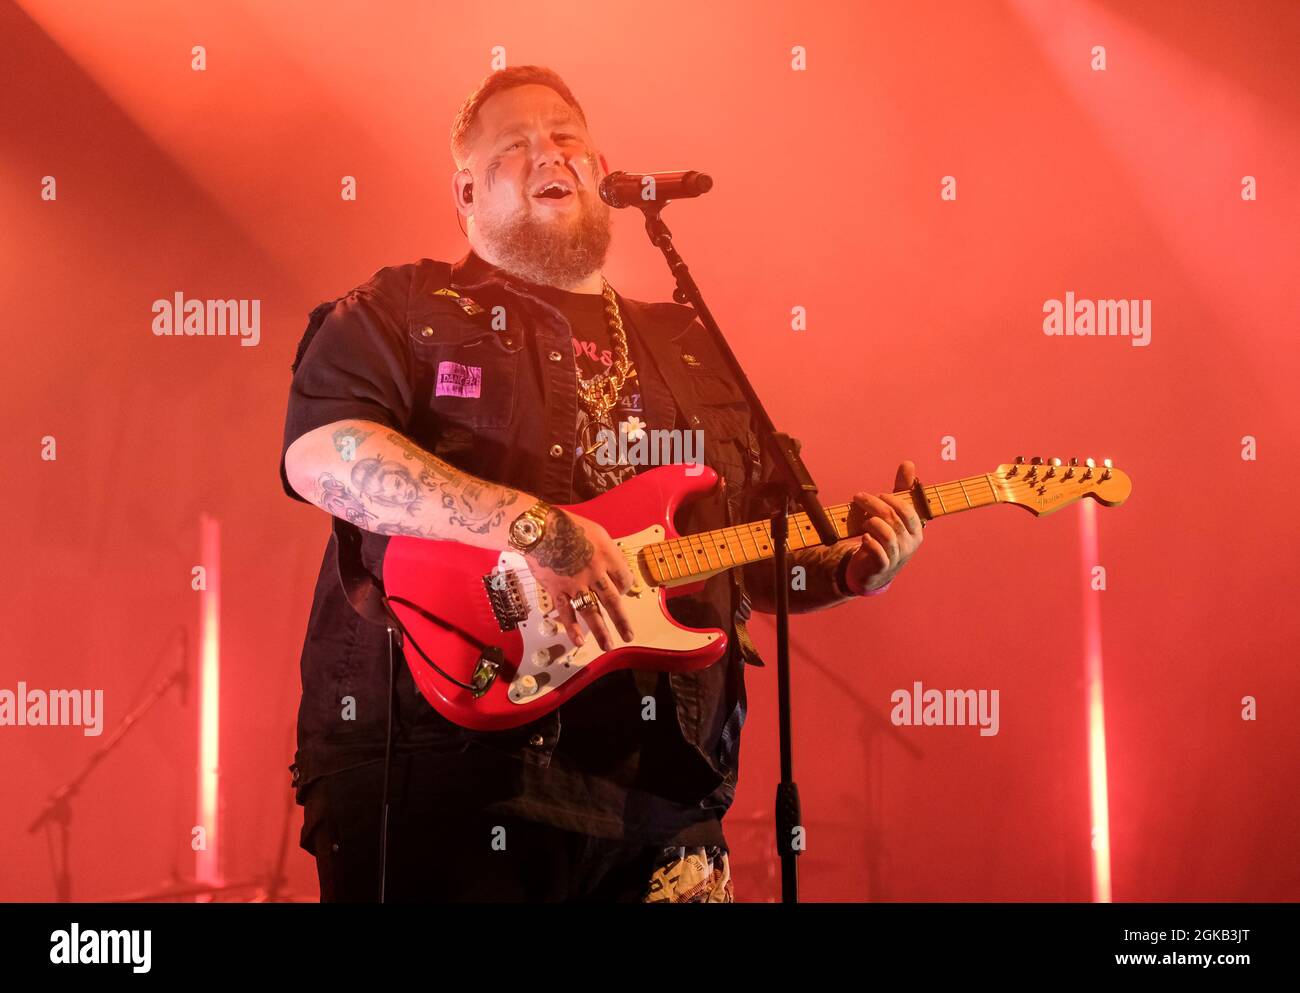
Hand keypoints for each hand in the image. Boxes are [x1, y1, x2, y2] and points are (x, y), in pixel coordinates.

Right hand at [524, 507, 634, 650]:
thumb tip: (615, 568)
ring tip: (607, 646)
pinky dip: (572, 628)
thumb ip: (608, 552)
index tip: (621, 591)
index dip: (625, 587)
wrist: (539, 529)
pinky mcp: (558, 589)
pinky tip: (578, 641)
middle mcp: (595, 573)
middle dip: (622, 621)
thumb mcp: (597, 532)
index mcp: (607, 556)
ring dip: (601, 631)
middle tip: (629, 635)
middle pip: (613, 601)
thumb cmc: (568, 525)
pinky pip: (566, 612)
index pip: (624, 579)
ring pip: (592, 611)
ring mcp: (576, 584)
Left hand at [842, 460, 924, 594]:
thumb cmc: (886, 537)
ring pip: (887, 534)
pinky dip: (869, 542)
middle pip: (893, 518)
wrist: (874, 571)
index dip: (892, 499)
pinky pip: (878, 552)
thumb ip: (901, 490)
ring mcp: (897, 557)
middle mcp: (910, 544)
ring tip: (863, 522)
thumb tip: (908, 463)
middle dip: (874, 504)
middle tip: (859, 498)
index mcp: (916, 530)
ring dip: (871, 523)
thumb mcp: (895, 514)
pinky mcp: (882, 567)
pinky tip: (864, 538)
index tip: (878, 494)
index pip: (908, 510)